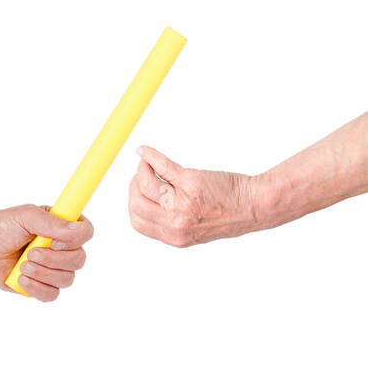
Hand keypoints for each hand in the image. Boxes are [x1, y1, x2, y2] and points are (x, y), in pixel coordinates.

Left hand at [0, 204, 93, 301]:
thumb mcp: (24, 216)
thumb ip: (51, 222)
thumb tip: (78, 231)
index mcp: (59, 226)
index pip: (86, 232)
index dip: (76, 239)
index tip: (54, 240)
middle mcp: (60, 248)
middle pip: (79, 260)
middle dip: (54, 259)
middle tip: (30, 253)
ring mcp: (51, 268)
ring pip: (67, 279)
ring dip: (43, 273)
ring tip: (22, 265)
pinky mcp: (40, 286)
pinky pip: (52, 294)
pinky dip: (37, 288)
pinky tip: (21, 279)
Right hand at [127, 145, 260, 246]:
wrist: (255, 206)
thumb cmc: (228, 213)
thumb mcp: (193, 230)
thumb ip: (170, 223)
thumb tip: (145, 203)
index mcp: (174, 237)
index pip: (137, 222)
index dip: (134, 205)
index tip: (140, 193)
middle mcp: (176, 223)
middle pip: (136, 204)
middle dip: (134, 187)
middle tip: (143, 175)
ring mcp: (182, 203)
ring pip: (144, 184)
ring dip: (143, 170)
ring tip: (150, 164)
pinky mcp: (190, 182)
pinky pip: (160, 166)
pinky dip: (150, 156)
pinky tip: (144, 151)